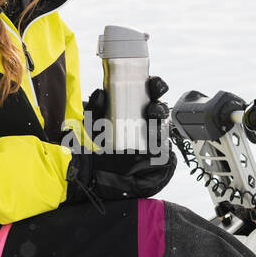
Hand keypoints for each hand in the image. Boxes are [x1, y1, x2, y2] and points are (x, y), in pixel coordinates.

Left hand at [67, 74, 175, 207]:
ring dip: (160, 121)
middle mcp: (147, 121)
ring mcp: (153, 138)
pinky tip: (154, 138)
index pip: (151, 92)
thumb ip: (94, 109)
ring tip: (152, 118)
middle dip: (160, 103)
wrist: (100, 174)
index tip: (152, 82)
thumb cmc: (99, 144)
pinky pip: (163, 146)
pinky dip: (160, 141)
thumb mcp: (92, 125)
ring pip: (163, 125)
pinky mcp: (157, 155)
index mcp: (136, 108)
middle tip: (151, 106)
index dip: (156, 85)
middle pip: (160, 107)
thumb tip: (100, 92)